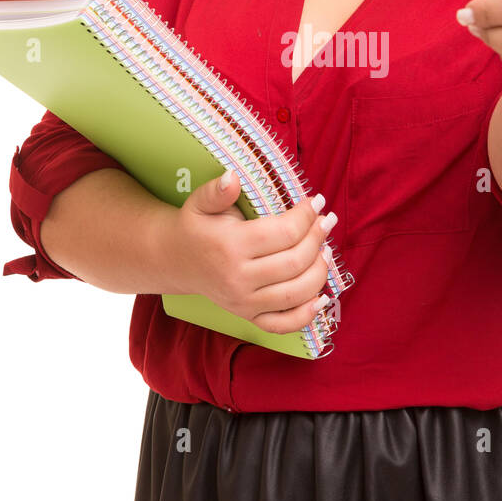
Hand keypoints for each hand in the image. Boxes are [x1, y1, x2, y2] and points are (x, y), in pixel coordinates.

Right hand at [153, 170, 335, 333]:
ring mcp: (243, 302)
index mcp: (230, 246)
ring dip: (320, 271)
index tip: (317, 201)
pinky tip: (322, 297)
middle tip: (327, 221)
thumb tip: (233, 177)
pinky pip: (284, 324)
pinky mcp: (247, 316)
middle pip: (295, 261)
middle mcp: (238, 278)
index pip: (284, 232)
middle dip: (318, 238)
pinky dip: (307, 314)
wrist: (174, 260)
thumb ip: (217, 190)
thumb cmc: (195, 226)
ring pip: (296, 292)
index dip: (307, 215)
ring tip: (326, 250)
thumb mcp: (200, 202)